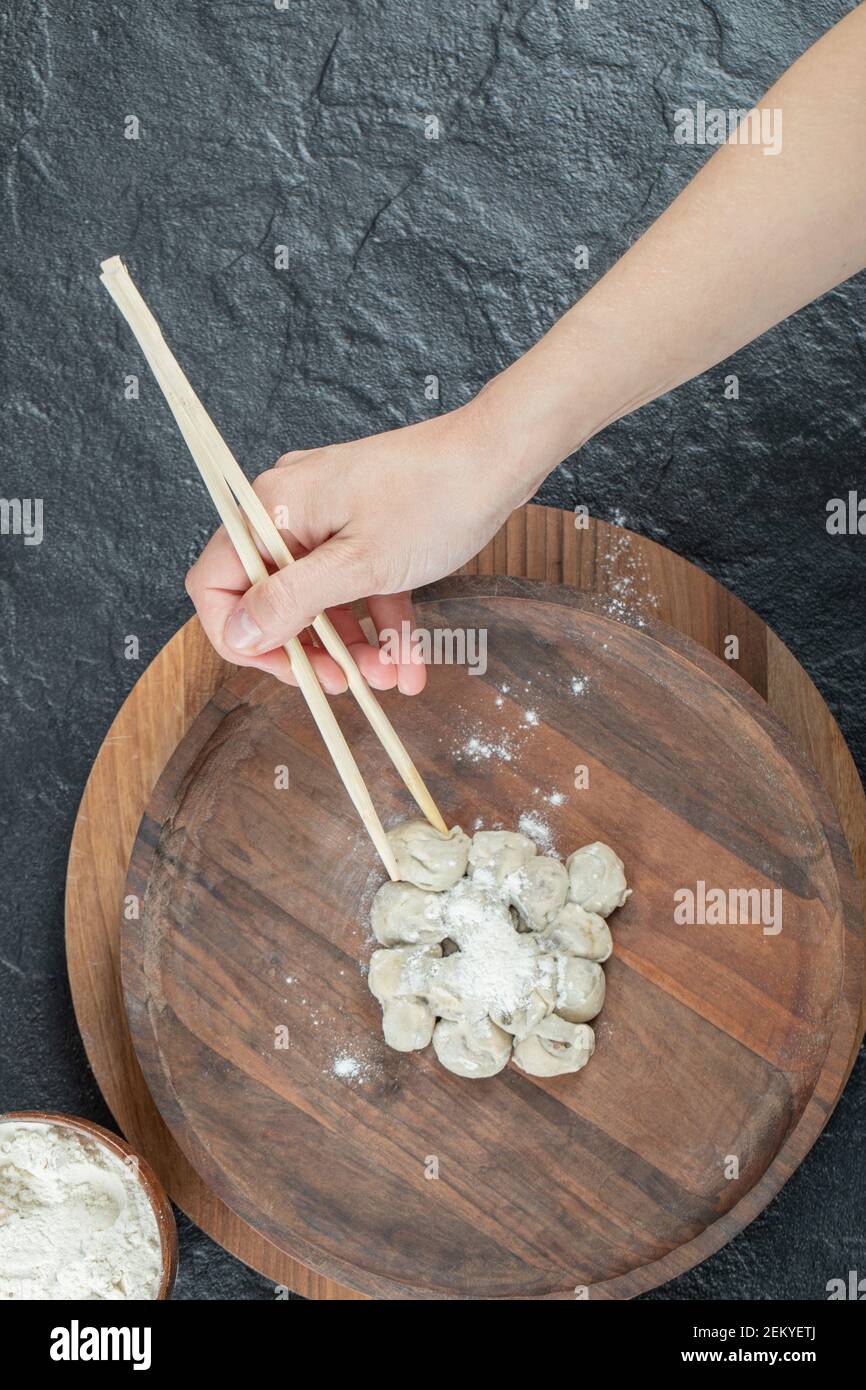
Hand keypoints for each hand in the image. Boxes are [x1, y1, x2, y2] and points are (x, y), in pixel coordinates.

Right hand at [185, 394, 537, 695]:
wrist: (500, 457)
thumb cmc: (433, 498)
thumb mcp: (358, 564)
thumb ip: (291, 601)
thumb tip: (239, 633)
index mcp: (273, 510)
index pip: (218, 582)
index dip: (240, 634)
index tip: (281, 669)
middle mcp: (293, 512)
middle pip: (273, 597)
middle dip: (308, 650)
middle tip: (341, 683)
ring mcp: (332, 520)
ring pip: (323, 600)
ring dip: (351, 646)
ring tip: (387, 677)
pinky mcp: (368, 529)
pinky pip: (360, 588)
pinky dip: (382, 625)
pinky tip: (409, 665)